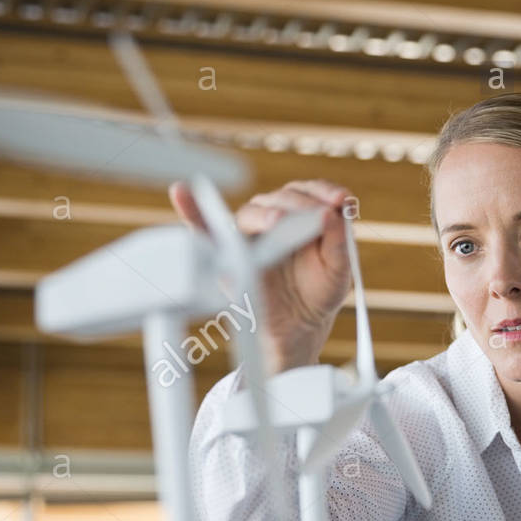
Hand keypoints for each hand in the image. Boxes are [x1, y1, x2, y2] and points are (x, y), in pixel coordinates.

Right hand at [168, 178, 353, 370]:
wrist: (298, 328)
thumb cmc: (318, 293)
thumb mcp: (339, 269)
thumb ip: (339, 241)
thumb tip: (334, 212)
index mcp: (301, 215)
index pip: (308, 192)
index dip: (323, 192)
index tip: (339, 200)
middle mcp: (272, 219)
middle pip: (280, 199)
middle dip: (298, 205)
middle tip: (315, 215)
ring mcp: (248, 235)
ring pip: (250, 213)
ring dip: (264, 214)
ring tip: (277, 221)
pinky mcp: (228, 255)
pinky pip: (202, 230)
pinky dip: (191, 211)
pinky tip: (181, 192)